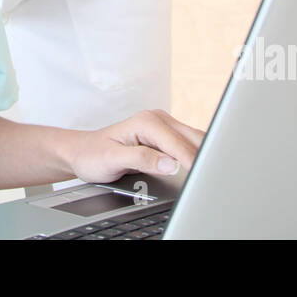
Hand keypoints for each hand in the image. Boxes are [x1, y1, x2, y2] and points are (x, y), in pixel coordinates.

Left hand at [67, 110, 203, 183]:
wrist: (82, 152)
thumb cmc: (93, 154)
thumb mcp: (113, 160)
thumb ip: (143, 160)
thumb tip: (170, 164)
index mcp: (146, 122)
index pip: (178, 143)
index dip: (192, 161)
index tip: (202, 176)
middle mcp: (157, 119)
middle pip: (192, 138)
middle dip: (205, 155)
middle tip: (215, 176)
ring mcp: (163, 126)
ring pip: (193, 140)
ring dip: (203, 154)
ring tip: (212, 173)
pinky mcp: (165, 136)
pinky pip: (187, 144)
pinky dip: (196, 155)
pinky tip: (201, 167)